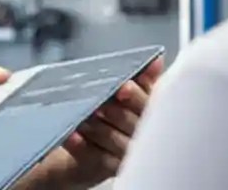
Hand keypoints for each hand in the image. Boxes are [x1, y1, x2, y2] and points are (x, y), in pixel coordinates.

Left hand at [14, 56, 164, 188]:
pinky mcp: (108, 168)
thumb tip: (156, 60)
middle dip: (114, 110)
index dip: (137, 96)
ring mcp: (126, 154)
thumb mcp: (128, 91)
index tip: (123, 87)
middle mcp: (143, 137)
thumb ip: (142, 77)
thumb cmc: (112, 112)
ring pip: (114, 140)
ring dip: (96, 126)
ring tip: (81, 115)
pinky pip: (95, 157)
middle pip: (132, 123)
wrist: (91, 145)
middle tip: (99, 102)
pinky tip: (71, 135)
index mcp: (153, 114)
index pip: (150, 105)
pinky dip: (81, 145)